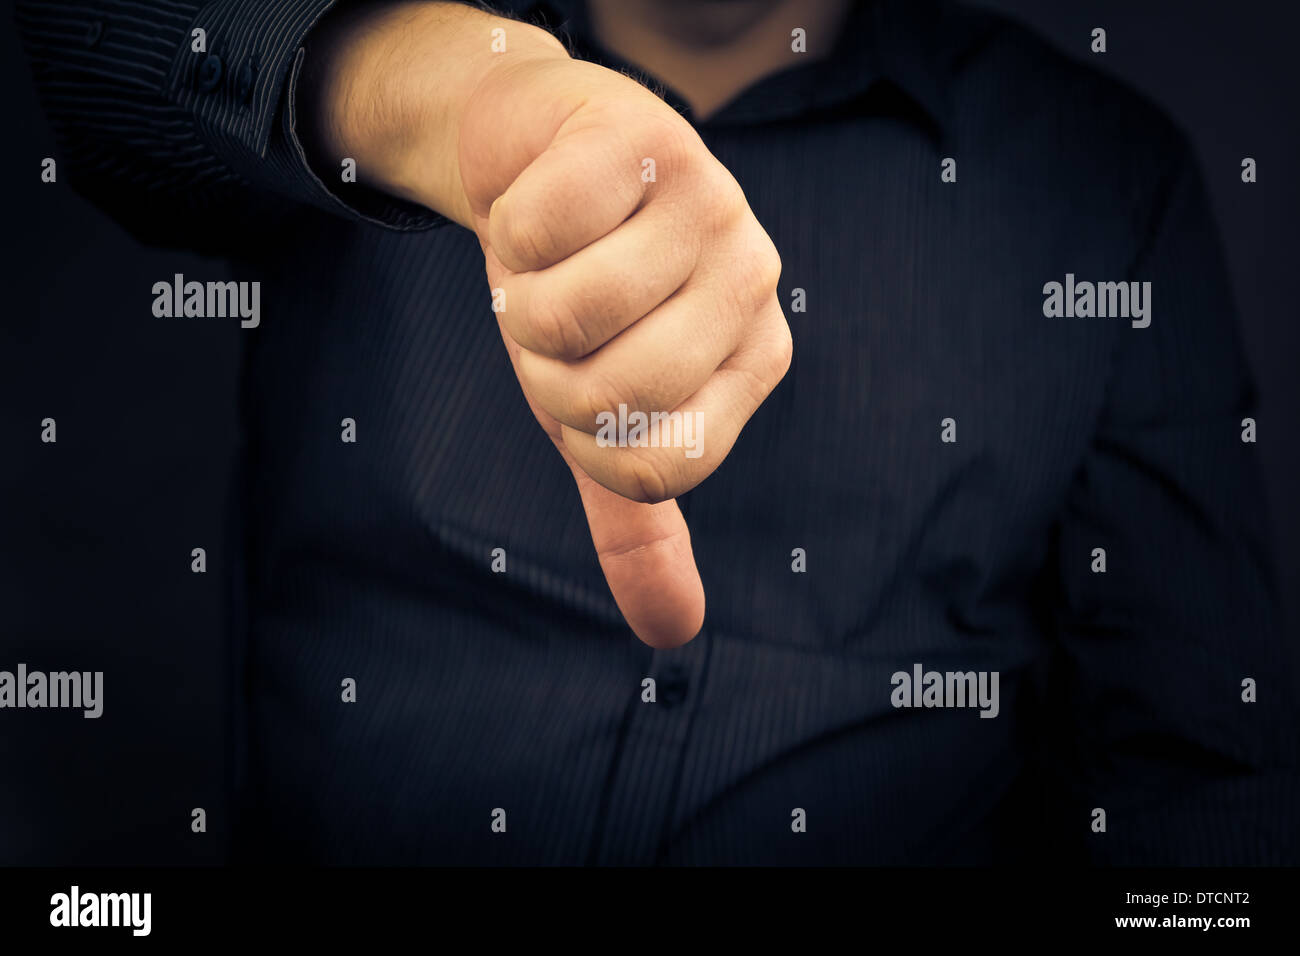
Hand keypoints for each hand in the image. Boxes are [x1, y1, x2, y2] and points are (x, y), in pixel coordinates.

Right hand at [306, 3, 791, 647]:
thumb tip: (673, 636)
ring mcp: (710, 199)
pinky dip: (506, 223)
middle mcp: (753, 279)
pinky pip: (536, 229)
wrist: (538, 164)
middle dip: (546, 368)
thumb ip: (638, 527)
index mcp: (755, 358)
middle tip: (556, 314)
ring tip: (546, 257)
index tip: (584, 375)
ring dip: (518, 295)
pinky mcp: (644, 134)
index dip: (584, 434)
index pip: (657, 464)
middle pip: (615, 394)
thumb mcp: (605, 423)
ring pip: (566, 313)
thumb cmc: (583, 295)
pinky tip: (541, 194)